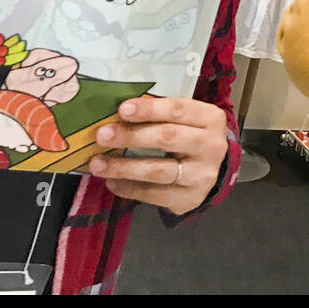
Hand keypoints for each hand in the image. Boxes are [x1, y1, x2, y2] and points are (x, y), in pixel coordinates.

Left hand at [88, 96, 229, 214]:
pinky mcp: (190, 198)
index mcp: (210, 118)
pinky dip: (129, 188)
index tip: (122, 109)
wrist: (210, 170)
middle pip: (168, 138)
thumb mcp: (185, 120)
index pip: (179, 110)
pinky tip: (112, 182)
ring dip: (124, 167)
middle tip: (103, 135)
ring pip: (158, 170)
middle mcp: (211, 146)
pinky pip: (154, 194)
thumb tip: (116, 116)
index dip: (150, 109)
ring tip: (97, 164)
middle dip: (131, 136)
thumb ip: (159, 116)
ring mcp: (202, 174)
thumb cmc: (190, 136)